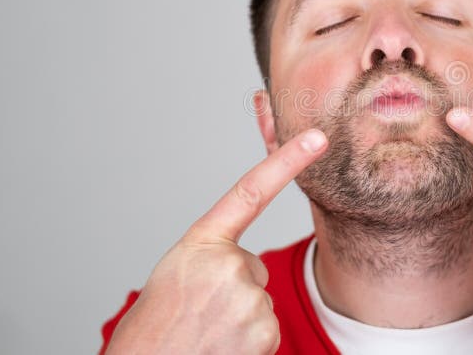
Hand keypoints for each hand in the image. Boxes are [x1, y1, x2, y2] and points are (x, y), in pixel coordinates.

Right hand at [106, 129, 327, 354]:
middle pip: (252, 268)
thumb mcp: (178, 272)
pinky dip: (248, 341)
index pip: (250, 191)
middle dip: (234, 289)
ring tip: (205, 333)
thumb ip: (215, 256)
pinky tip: (220, 347)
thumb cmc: (155, 326)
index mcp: (202, 242)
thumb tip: (248, 268)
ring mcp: (249, 297)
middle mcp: (228, 263)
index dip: (287, 161)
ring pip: (259, 301)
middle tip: (199, 312)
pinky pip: (266, 328)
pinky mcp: (265, 330)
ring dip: (238, 318)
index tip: (317, 138)